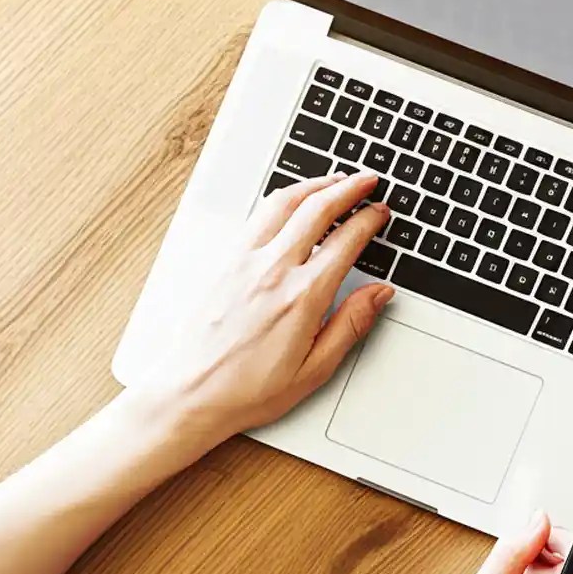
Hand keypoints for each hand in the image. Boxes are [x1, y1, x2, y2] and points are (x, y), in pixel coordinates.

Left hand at [135, 172, 392, 441]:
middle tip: (368, 180)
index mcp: (302, 297)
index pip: (345, 242)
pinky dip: (284, 198)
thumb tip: (379, 294)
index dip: (369, 220)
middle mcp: (272, 270)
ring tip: (335, 180)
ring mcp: (245, 261)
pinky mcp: (226, 262)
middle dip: (348, 187)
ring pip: (284, 202)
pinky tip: (293, 200)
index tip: (381, 212)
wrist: (191, 393)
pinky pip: (258, 215)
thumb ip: (351, 324)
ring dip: (314, 184)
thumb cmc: (248, 389)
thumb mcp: (315, 369)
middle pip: (316, 208)